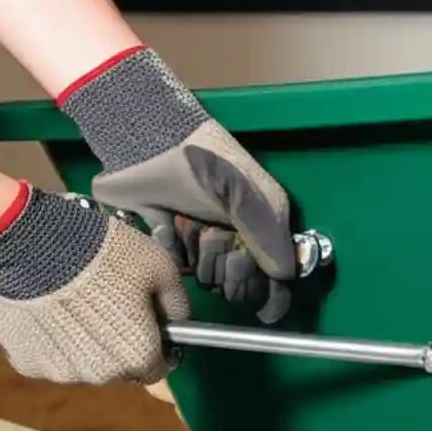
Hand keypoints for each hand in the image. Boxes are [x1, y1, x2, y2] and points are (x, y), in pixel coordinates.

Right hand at [0, 182, 188, 384]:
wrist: (34, 244)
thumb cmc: (105, 255)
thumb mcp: (160, 267)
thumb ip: (176, 303)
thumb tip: (178, 323)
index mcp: (137, 356)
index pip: (156, 369)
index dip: (156, 348)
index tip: (146, 325)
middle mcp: (100, 375)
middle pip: (117, 369)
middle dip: (119, 346)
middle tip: (107, 308)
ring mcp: (59, 372)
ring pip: (81, 365)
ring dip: (83, 345)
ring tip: (73, 307)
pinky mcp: (25, 363)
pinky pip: (46, 358)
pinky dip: (50, 342)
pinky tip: (47, 312)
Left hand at [58, 46, 295, 323]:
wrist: (147, 143)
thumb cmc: (203, 162)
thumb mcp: (245, 195)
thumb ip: (269, 237)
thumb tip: (284, 278)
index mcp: (265, 224)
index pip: (275, 278)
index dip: (264, 287)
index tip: (245, 270)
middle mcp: (239, 237)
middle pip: (241, 284)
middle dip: (226, 264)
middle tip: (214, 233)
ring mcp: (205, 242)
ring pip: (209, 278)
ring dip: (198, 251)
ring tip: (188, 219)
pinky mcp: (173, 242)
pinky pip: (178, 265)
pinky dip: (172, 247)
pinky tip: (167, 223)